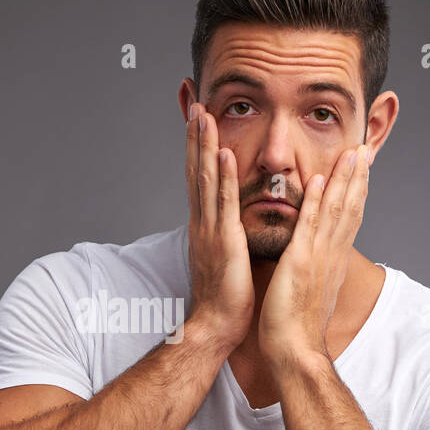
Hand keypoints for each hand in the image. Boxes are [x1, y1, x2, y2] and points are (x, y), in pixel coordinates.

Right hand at [184, 101, 252, 350]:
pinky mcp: (224, 242)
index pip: (199, 178)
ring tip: (203, 114)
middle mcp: (203, 223)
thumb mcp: (227, 257)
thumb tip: (235, 221)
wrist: (217, 327)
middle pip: (196, 170)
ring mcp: (210, 231)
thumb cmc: (226, 299)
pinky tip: (223, 153)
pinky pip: (223, 204)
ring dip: (204, 146)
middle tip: (194, 103)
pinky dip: (222, 177)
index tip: (198, 120)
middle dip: (195, 136)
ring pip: (206, 179)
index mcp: (206, 226)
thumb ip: (229, 234)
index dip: (197, 148)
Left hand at [258, 143, 371, 370]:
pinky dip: (317, 204)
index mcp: (331, 260)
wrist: (294, 351)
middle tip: (363, 150)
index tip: (361, 169)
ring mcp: (318, 258)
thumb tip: (317, 262)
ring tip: (351, 154)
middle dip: (357, 178)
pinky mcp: (301, 264)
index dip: (357, 192)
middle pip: (350, 209)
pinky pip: (310, 228)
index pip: (349, 219)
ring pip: (336, 212)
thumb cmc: (296, 327)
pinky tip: (320, 181)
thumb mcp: (310, 290)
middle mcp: (330, 255)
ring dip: (344, 181)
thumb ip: (315, 269)